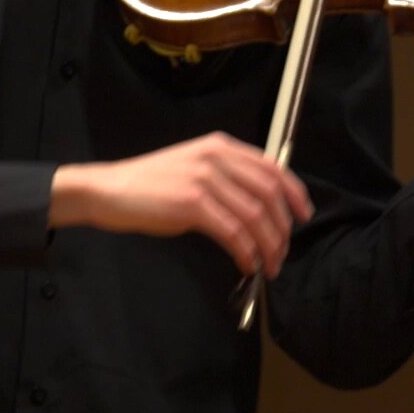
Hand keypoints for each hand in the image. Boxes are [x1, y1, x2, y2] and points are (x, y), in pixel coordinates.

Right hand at [49, 133, 312, 276]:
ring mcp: (204, 179)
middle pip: (269, 195)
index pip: (272, 168)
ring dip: (268, 246)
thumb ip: (226, 178)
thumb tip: (260, 208)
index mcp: (220, 146)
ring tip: (268, 266)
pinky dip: (246, 252)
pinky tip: (245, 264)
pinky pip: (233, 232)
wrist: (111, 190)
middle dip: (282, 229)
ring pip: (255, 216)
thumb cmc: (151, 184)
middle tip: (281, 253)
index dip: (294, 194)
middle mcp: (217, 158)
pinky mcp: (192, 204)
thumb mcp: (194, 168)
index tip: (303, 217)